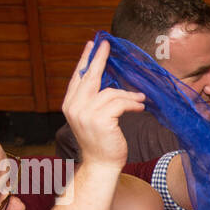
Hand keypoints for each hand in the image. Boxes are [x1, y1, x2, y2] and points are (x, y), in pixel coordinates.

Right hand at [62, 40, 145, 170]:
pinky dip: (132, 103)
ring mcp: (86, 113)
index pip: (77, 77)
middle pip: (89, 76)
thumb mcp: (91, 118)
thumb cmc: (100, 142)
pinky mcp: (101, 120)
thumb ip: (93, 100)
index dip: (85, 60)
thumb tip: (107, 82)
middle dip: (100, 58)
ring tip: (140, 98)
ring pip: (111, 92)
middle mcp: (74, 107)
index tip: (92, 45)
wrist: (101, 164)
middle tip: (107, 45)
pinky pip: (120, 103)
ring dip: (128, 94)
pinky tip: (140, 105)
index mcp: (69, 105)